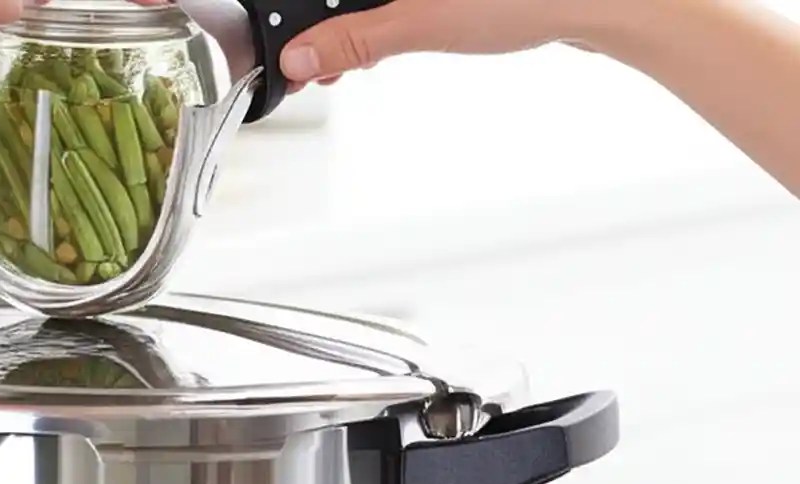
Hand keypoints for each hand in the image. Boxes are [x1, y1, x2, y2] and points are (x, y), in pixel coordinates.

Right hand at [278, 0, 629, 86]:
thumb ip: (354, 39)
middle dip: (332, 27)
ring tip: (356, 62)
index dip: (305, 20)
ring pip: (378, 0)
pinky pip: (405, 2)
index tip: (295, 52)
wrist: (598, 2)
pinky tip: (390, 47)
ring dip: (360, 29)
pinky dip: (392, 22)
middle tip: (324, 66)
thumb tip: (302, 58)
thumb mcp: (421, 22)